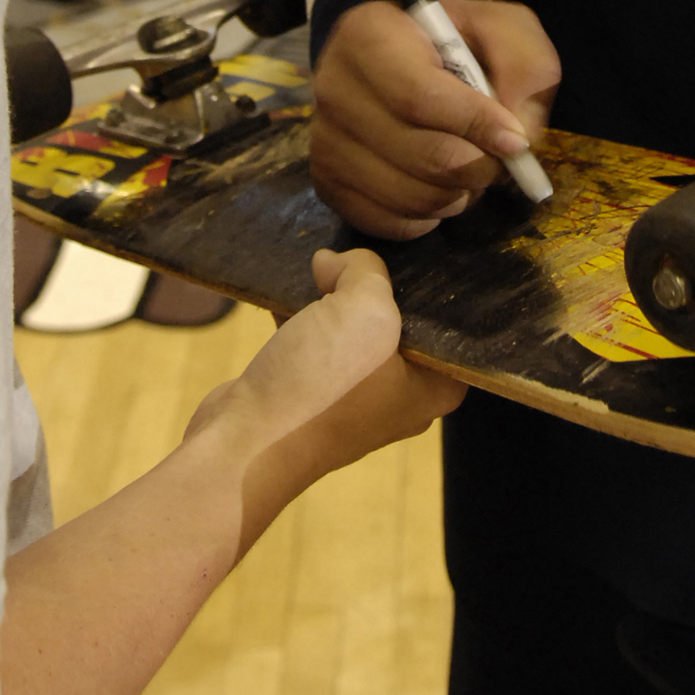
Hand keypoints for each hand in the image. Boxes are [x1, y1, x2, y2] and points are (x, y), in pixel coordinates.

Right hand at [197, 246, 459, 476]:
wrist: (245, 445)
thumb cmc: (324, 385)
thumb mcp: (364, 308)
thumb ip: (365, 270)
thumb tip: (334, 262)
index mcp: (435, 388)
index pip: (449, 322)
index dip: (427, 282)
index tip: (407, 249)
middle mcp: (401, 398)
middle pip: (398, 320)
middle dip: (374, 284)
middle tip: (357, 253)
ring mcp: (354, 401)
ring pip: (353, 330)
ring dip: (333, 300)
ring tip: (320, 266)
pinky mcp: (312, 397)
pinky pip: (318, 346)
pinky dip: (304, 320)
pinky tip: (289, 291)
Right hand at [312, 0, 560, 239]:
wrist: (402, 56)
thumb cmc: (455, 40)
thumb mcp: (501, 27)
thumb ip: (523, 66)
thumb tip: (517, 135)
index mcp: (368, 34)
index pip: (419, 97)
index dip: (475, 125)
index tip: (515, 140)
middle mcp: (333, 87)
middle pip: (420, 154)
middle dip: (478, 167)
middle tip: (499, 160)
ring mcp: (324, 140)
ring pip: (409, 196)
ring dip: (458, 194)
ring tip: (469, 169)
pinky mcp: (328, 183)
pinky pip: (390, 223)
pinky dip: (429, 216)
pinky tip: (439, 186)